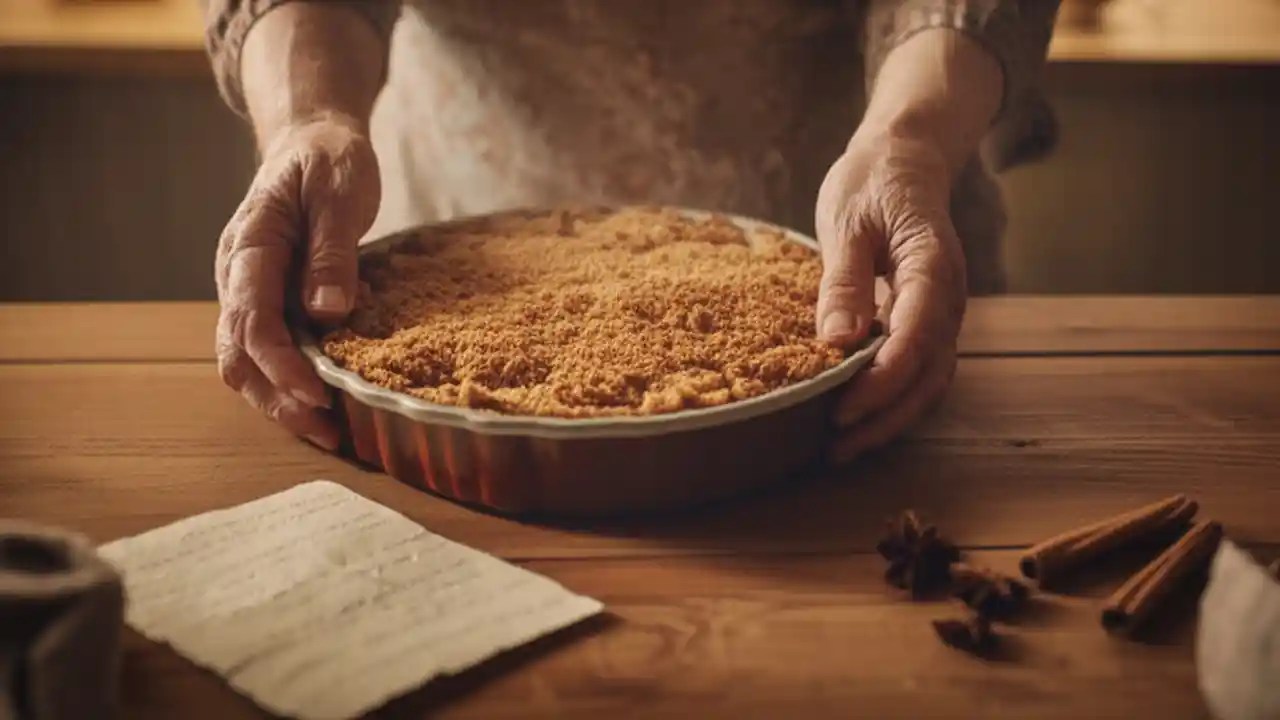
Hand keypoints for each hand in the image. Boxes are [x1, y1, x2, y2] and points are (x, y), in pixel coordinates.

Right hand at [215, 114, 379, 448]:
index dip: (283, 364)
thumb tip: (328, 312)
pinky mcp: (268, 302)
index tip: (320, 394)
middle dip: (279, 399)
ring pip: (246, 362)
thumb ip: (333, 252)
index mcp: (249, 247)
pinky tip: (327, 405)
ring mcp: (248, 292)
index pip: (253, 319)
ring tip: (329, 432)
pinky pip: (267, 352)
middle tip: (328, 432)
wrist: (312, 142)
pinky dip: (289, 384)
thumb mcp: (339, 194)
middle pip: (239, 354)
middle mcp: (237, 277)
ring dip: (281, 401)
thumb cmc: (328, 162)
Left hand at [815, 127, 966, 463]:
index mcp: (931, 268)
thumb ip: (844, 281)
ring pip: (929, 381)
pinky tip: (857, 417)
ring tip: (842, 448)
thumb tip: (839, 342)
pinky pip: (920, 370)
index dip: (882, 382)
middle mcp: (947, 298)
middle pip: (928, 374)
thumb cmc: (873, 183)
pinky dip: (893, 400)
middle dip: (885, 417)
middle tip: (835, 448)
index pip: (915, 338)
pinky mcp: (927, 321)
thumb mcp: (848, 222)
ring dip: (890, 419)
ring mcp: (941, 313)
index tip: (841, 411)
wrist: (905, 160)